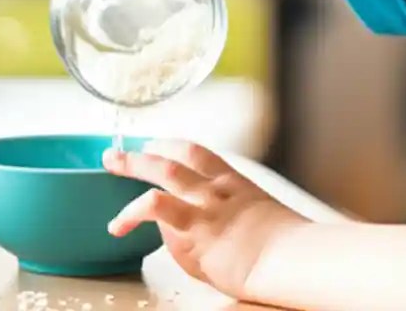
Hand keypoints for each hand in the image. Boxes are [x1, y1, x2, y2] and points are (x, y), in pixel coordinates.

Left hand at [103, 139, 307, 300]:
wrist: (293, 258)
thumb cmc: (288, 250)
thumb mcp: (262, 223)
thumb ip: (234, 219)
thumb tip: (215, 234)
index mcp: (234, 184)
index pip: (199, 153)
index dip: (172, 147)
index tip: (156, 146)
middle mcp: (217, 188)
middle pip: (176, 156)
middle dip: (145, 152)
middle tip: (119, 153)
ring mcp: (205, 204)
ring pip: (163, 170)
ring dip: (133, 165)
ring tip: (112, 165)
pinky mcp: (194, 227)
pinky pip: (155, 207)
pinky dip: (131, 212)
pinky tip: (117, 225)